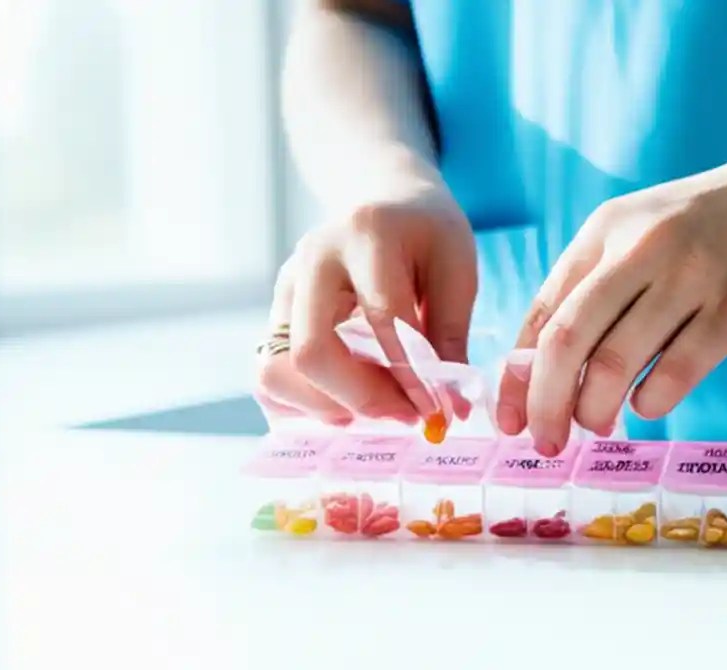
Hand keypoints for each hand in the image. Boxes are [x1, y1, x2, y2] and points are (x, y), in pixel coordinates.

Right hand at [253, 175, 476, 424]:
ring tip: (379, 408)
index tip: (441, 410)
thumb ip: (452, 332)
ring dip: (329, 408)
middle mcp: (310, 261)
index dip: (412, 374)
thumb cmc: (424, 231)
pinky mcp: (275, 316)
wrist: (378, 197)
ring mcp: (283, 290)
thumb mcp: (456, 264)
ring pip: (277, 372)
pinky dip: (305, 406)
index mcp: (365, 234)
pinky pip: (270, 379)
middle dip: (363, 399)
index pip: (383, 318)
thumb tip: (450, 406)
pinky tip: (349, 405)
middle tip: (407, 415)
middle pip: (312, 352)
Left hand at [496, 152, 726, 454]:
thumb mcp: (643, 230)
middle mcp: (639, 248)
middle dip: (544, 405)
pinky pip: (675, 373)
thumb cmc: (716, 222)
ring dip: (595, 411)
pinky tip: (648, 404)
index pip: (541, 312)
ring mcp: (689, 277)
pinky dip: (651, 402)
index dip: (517, 376)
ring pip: (615, 365)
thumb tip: (541, 370)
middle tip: (546, 442)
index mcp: (605, 229)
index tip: (508, 420)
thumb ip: (596, 287)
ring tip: (597, 426)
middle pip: (565, 343)